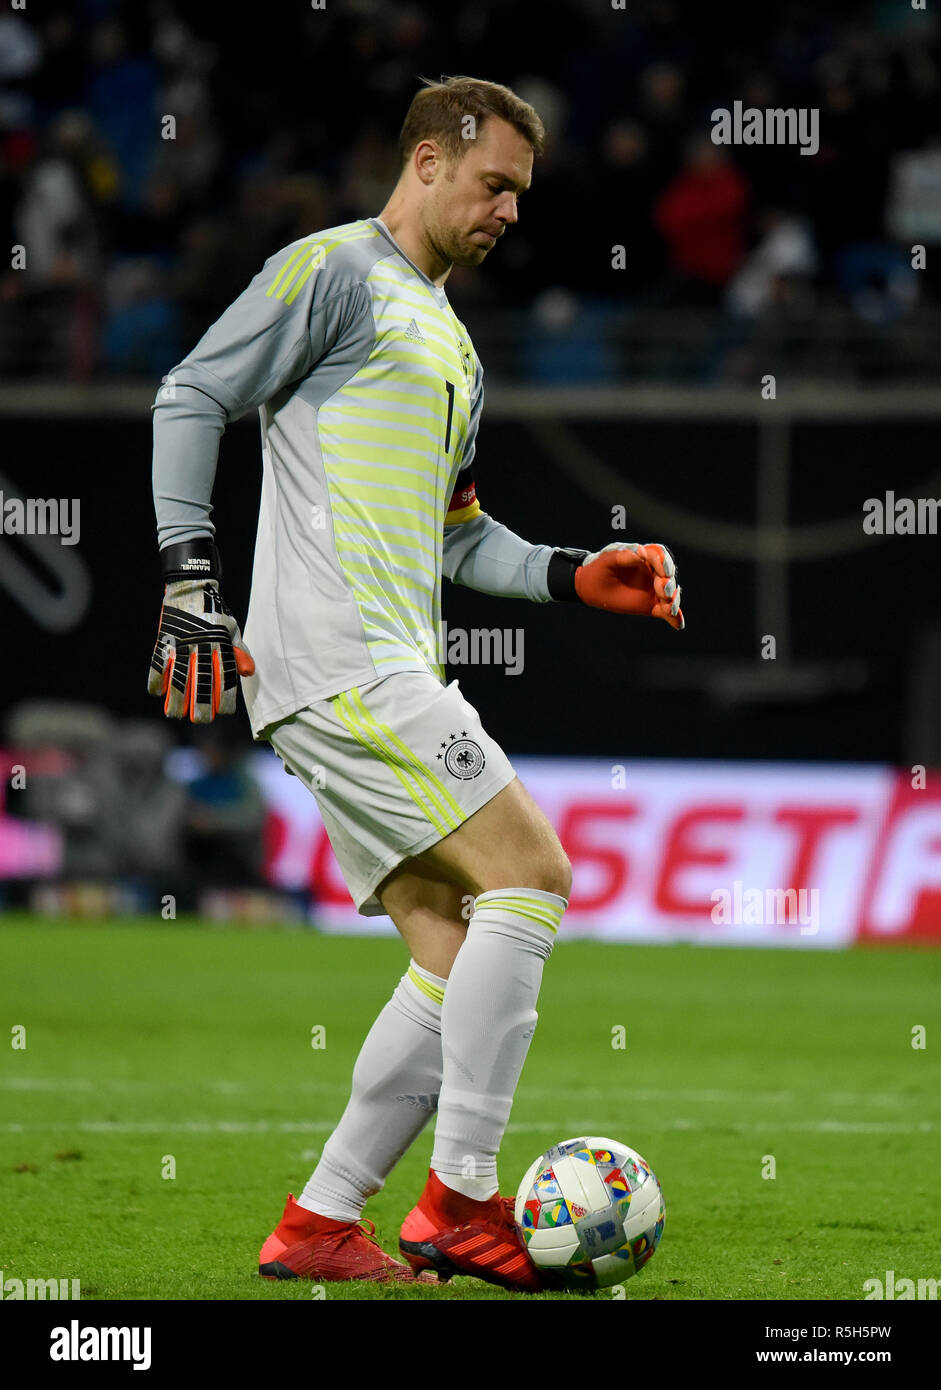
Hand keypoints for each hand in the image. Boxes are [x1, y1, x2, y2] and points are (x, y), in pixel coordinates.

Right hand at [148, 579, 254, 720]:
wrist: (192, 585)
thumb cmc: (216, 612)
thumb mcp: (232, 629)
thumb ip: (239, 652)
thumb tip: (246, 673)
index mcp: (221, 644)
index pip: (225, 676)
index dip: (225, 697)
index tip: (224, 712)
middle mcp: (202, 645)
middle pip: (201, 682)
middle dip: (201, 705)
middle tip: (201, 720)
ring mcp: (181, 642)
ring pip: (178, 677)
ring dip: (176, 699)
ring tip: (176, 715)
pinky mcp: (165, 639)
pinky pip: (158, 663)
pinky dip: (156, 680)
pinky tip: (158, 693)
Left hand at [574, 542, 683, 629]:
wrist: (591, 585)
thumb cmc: (601, 568)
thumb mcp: (609, 559)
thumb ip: (625, 556)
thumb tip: (642, 555)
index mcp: (645, 557)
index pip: (660, 556)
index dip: (663, 562)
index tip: (660, 570)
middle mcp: (653, 573)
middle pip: (668, 576)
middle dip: (668, 583)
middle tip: (661, 589)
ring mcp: (653, 590)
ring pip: (670, 594)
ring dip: (672, 599)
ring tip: (667, 607)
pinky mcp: (651, 606)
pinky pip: (665, 612)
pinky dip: (674, 618)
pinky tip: (678, 625)